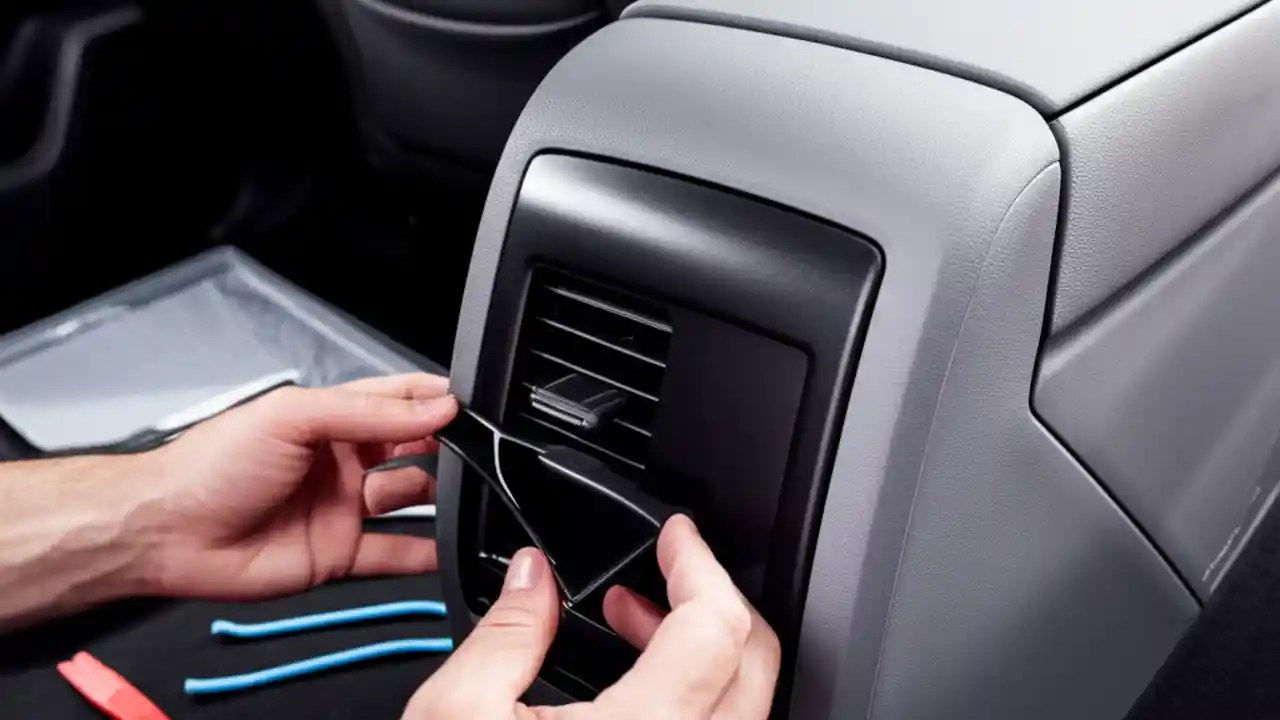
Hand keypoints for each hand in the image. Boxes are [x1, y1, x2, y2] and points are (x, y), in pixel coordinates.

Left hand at [130, 373, 457, 599]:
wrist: (167, 532)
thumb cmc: (214, 464)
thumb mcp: (295, 417)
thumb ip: (370, 413)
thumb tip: (436, 406)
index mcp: (332, 419)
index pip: (398, 400)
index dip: (436, 399)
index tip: (474, 405)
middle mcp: (343, 461)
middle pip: (413, 450)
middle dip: (449, 448)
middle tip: (484, 451)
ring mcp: (343, 508)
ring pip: (410, 501)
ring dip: (443, 499)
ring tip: (476, 495)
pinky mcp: (339, 554)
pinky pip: (394, 552)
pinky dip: (425, 554)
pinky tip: (450, 548)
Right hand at [403, 515, 781, 719]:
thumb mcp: (454, 718)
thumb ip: (506, 632)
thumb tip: (532, 575)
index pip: (716, 626)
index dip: (701, 563)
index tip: (678, 537)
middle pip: (754, 662)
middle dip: (712, 599)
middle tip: (661, 572)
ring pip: (744, 708)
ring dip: (703, 650)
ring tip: (633, 623)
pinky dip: (695, 697)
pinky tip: (637, 686)